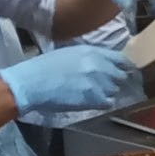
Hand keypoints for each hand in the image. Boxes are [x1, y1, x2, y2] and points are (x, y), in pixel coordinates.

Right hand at [0, 46, 138, 116]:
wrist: (32, 83)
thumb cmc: (45, 66)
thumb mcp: (70, 52)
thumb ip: (90, 56)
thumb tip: (101, 62)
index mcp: (94, 52)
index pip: (121, 59)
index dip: (122, 66)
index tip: (121, 71)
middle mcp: (101, 66)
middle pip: (120, 76)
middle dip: (113, 80)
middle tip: (104, 84)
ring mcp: (99, 83)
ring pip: (114, 90)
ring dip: (106, 92)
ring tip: (93, 94)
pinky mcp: (93, 99)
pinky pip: (107, 102)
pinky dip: (102, 103)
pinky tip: (91, 102)